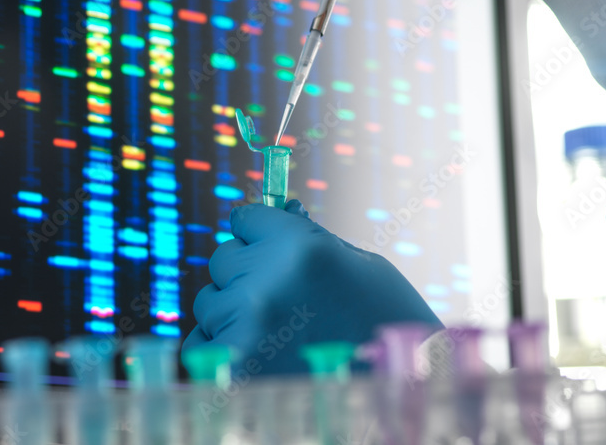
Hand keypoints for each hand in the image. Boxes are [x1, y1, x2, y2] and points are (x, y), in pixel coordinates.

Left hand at [182, 200, 441, 375]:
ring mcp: (246, 328)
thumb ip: (302, 241)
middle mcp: (266, 281)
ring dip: (233, 312)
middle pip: (222, 259)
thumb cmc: (386, 319)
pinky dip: (219, 350)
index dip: (257, 233)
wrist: (406, 386)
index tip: (264, 246)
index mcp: (299, 246)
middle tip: (280, 296)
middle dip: (245, 273)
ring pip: (209, 303)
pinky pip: (199, 346)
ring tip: (276, 332)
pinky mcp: (232, 371)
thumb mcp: (355, 264)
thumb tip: (258, 221)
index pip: (244, 219)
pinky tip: (256, 355)